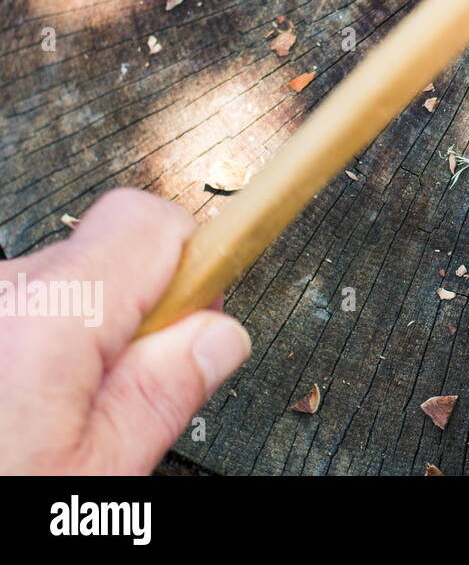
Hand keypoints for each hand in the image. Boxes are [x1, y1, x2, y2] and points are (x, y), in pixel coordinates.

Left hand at [0, 189, 249, 473]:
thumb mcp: (94, 477)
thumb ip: (161, 395)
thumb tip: (217, 336)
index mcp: (48, 317)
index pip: (148, 222)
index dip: (187, 262)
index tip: (194, 313)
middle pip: (95, 256)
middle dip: (124, 313)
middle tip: (115, 396)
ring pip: (43, 289)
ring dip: (60, 337)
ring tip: (41, 419)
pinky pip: (2, 311)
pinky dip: (14, 348)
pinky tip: (6, 409)